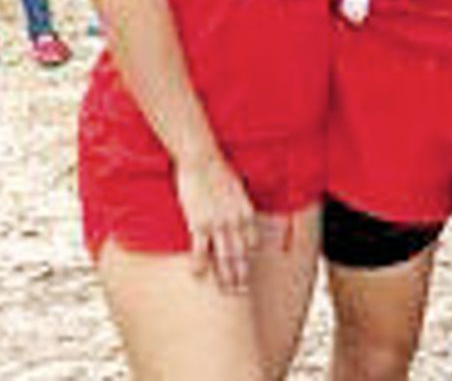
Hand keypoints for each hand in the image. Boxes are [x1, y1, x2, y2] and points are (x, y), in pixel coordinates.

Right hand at [175, 151, 259, 293]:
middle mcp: (235, 221)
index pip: (253, 241)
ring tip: (227, 291)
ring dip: (226, 276)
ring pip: (225, 257)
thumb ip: (239, 202)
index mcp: (246, 212)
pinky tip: (198, 275)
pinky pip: (200, 249)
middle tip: (242, 293)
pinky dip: (200, 264)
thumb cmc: (218, 168)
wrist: (202, 158)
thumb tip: (241, 210)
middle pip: (241, 254)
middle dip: (242, 275)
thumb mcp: (237, 186)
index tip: (249, 268)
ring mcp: (218, 224)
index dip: (251, 257)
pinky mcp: (199, 224)